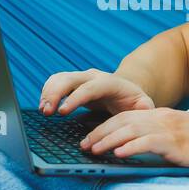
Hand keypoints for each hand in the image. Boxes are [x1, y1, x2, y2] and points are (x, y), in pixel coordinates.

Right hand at [38, 68, 153, 116]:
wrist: (127, 92)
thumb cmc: (135, 103)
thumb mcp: (144, 106)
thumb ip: (145, 110)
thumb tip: (144, 112)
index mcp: (110, 83)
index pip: (89, 87)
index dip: (74, 98)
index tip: (62, 112)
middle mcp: (93, 77)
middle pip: (70, 78)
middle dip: (55, 93)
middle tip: (47, 112)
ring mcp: (81, 79)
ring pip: (59, 78)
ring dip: (48, 93)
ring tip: (43, 111)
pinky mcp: (72, 84)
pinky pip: (55, 83)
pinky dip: (46, 93)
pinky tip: (44, 107)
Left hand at [79, 107, 188, 170]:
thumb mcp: (178, 137)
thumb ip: (158, 140)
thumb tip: (135, 151)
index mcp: (161, 116)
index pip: (126, 117)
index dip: (105, 126)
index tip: (90, 138)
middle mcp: (162, 118)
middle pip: (123, 121)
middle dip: (100, 132)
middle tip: (84, 145)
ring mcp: (169, 129)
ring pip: (131, 130)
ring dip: (109, 140)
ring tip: (94, 150)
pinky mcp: (176, 142)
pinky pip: (149, 142)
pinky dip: (131, 147)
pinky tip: (119, 153)